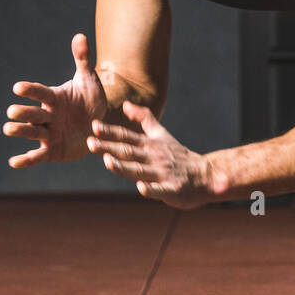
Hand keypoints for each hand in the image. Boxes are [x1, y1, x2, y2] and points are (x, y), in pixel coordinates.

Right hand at [4, 33, 108, 167]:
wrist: (98, 125)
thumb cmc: (89, 101)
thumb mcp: (88, 81)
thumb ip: (82, 60)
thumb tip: (80, 36)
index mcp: (54, 98)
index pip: (40, 92)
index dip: (30, 90)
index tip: (18, 87)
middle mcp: (47, 115)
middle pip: (33, 113)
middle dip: (23, 112)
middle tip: (12, 111)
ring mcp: (48, 133)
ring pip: (31, 132)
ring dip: (20, 130)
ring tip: (8, 128)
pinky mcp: (51, 150)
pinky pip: (37, 155)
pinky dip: (26, 159)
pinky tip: (13, 162)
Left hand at [88, 101, 227, 207]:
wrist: (205, 174)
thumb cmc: (178, 155)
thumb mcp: (161, 134)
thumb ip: (143, 119)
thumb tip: (126, 104)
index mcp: (150, 145)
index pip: (126, 137)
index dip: (109, 132)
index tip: (93, 126)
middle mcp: (154, 157)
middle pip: (128, 152)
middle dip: (109, 147)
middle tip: (90, 144)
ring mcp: (163, 173)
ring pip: (140, 170)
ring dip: (124, 166)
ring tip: (108, 161)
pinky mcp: (172, 189)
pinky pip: (160, 190)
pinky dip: (151, 189)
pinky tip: (141, 187)